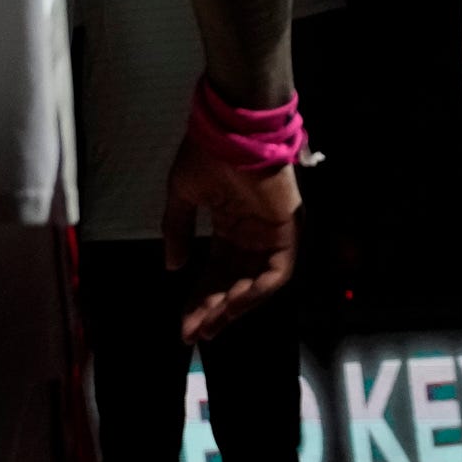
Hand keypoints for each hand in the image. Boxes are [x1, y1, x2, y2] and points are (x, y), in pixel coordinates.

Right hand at [162, 132, 299, 341]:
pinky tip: (230, 307)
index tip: (184, 322)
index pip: (217, 269)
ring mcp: (272, 231)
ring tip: (209, 327)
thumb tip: (173, 267)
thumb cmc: (206, 153)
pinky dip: (255, 292)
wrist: (229, 128)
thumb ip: (178, 231)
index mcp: (231, 222)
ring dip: (232, 308)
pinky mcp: (288, 228)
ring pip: (256, 282)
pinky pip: (277, 272)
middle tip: (193, 333)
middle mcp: (253, 231)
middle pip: (234, 281)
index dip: (201, 297)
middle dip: (213, 310)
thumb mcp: (183, 197)